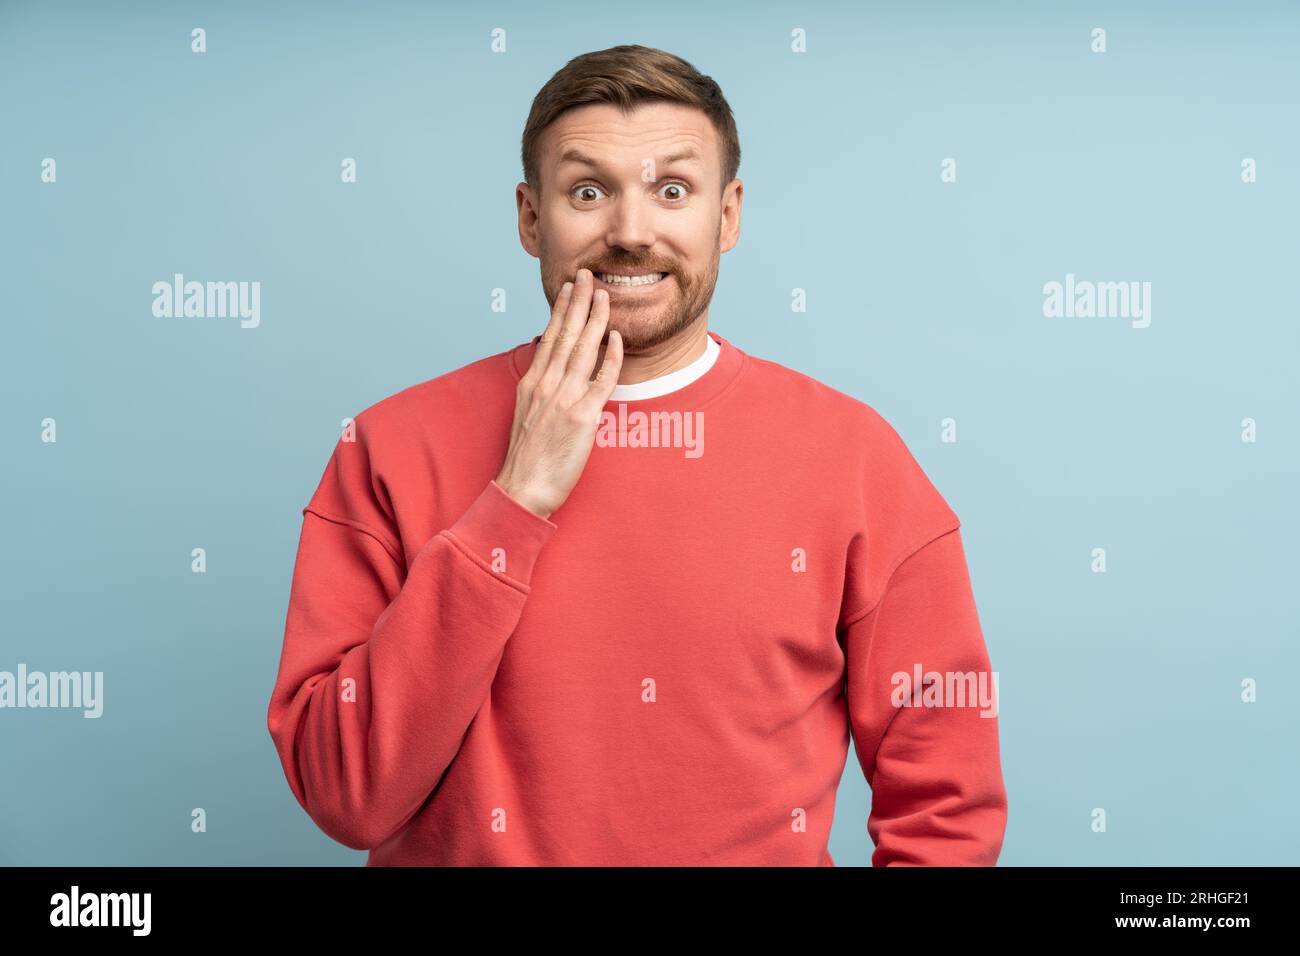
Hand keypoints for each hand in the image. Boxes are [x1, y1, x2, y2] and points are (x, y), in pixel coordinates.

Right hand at [495, 268, 622, 518]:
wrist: (522, 488)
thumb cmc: (527, 458)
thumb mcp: (526, 415)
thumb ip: (541, 390)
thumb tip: (552, 371)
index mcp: (532, 383)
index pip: (549, 337)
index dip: (561, 310)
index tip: (569, 288)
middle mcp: (546, 385)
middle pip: (566, 334)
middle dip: (579, 302)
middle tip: (588, 275)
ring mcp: (564, 399)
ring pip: (583, 350)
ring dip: (596, 319)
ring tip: (605, 295)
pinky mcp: (583, 416)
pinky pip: (601, 380)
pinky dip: (611, 357)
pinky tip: (617, 339)